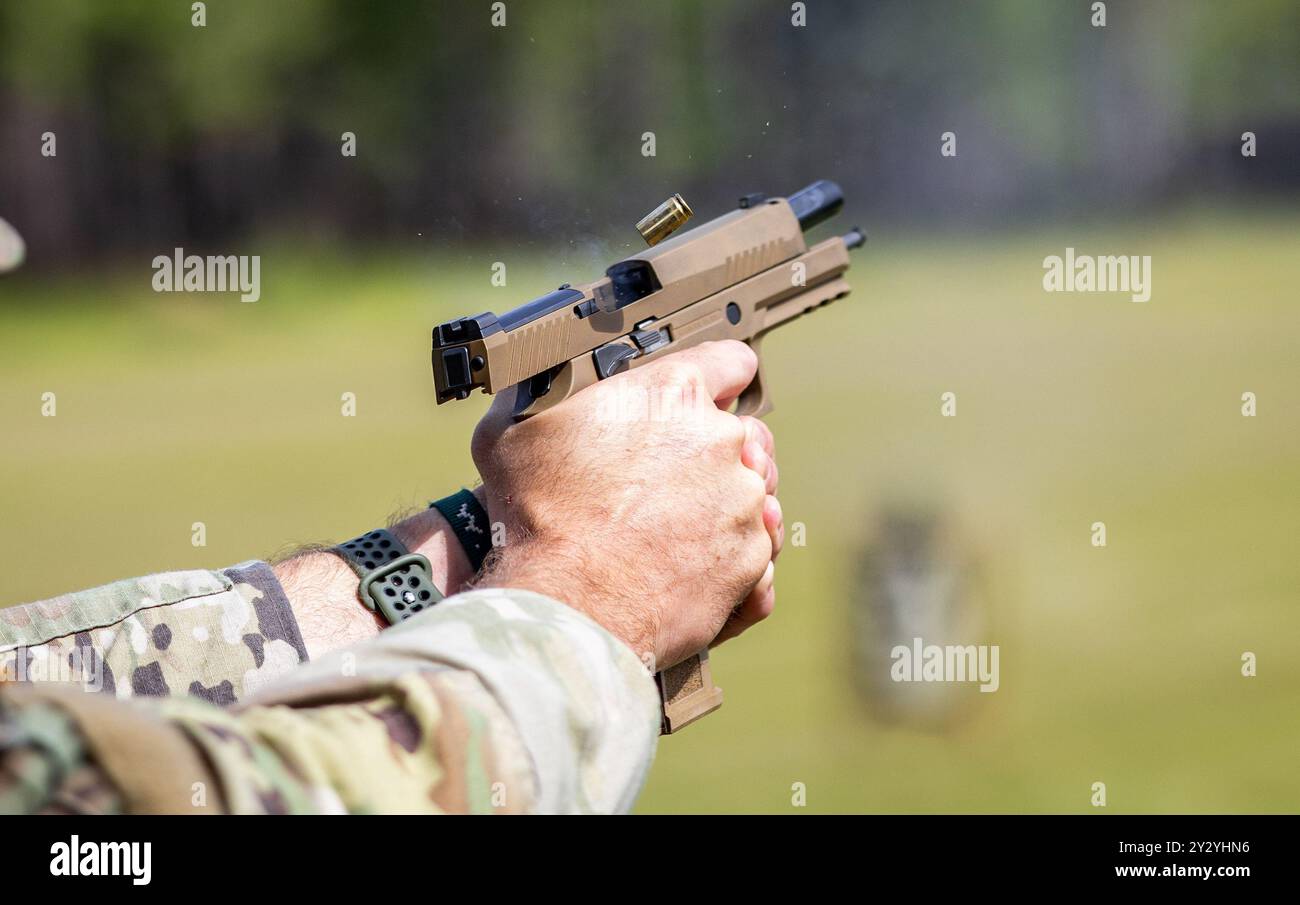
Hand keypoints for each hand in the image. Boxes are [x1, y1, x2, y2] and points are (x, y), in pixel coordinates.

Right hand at [472, 340, 778, 670]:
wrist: (567, 606)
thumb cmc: (538, 519)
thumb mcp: (511, 433)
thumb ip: (536, 399)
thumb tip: (526, 392)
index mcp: (671, 394)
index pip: (731, 362)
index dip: (721, 380)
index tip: (711, 398)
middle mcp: (720, 440)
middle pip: (747, 434)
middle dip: (719, 453)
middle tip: (674, 482)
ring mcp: (742, 502)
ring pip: (754, 495)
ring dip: (726, 509)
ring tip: (678, 534)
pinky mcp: (751, 559)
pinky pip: (756, 554)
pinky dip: (733, 563)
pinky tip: (692, 570)